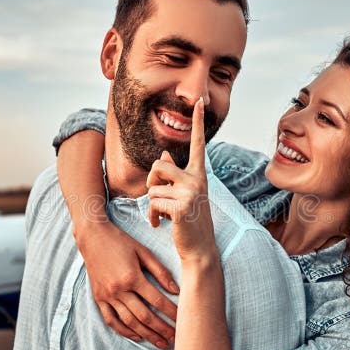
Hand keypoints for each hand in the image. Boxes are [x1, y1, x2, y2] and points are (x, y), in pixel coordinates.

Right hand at [76, 221, 178, 348]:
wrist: (93, 237)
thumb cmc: (121, 242)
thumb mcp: (143, 252)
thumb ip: (160, 271)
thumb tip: (176, 290)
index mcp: (132, 277)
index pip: (157, 300)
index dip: (171, 313)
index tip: (183, 321)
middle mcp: (119, 290)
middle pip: (144, 316)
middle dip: (161, 329)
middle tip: (175, 339)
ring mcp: (107, 296)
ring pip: (129, 322)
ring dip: (146, 334)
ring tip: (160, 342)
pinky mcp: (98, 298)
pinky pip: (111, 320)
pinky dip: (124, 330)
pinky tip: (137, 335)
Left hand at [146, 98, 216, 261]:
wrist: (199, 249)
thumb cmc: (190, 221)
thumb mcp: (184, 195)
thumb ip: (174, 175)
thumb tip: (164, 156)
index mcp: (199, 174)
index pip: (198, 144)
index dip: (197, 122)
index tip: (198, 100)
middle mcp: (197, 180)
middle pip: (158, 166)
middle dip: (151, 182)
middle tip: (157, 197)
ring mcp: (191, 192)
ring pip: (153, 188)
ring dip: (152, 204)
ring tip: (163, 216)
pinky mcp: (182, 206)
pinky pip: (154, 203)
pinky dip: (153, 216)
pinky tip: (161, 224)